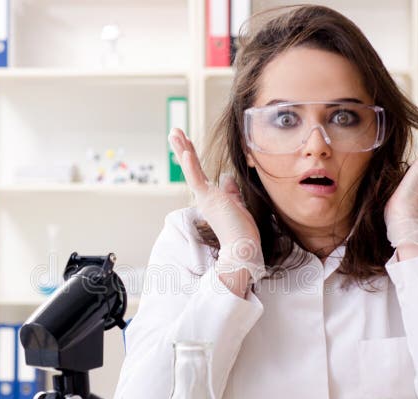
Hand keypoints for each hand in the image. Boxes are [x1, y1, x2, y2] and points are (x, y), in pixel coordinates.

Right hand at [168, 128, 264, 283]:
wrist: (243, 248)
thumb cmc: (242, 231)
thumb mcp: (237, 204)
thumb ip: (231, 190)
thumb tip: (227, 177)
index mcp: (211, 197)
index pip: (199, 172)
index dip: (192, 156)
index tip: (187, 142)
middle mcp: (204, 196)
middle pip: (191, 167)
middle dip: (183, 148)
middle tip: (174, 131)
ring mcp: (205, 197)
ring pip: (191, 170)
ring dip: (183, 150)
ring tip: (174, 133)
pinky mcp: (209, 199)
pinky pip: (197, 179)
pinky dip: (191, 165)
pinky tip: (186, 151)